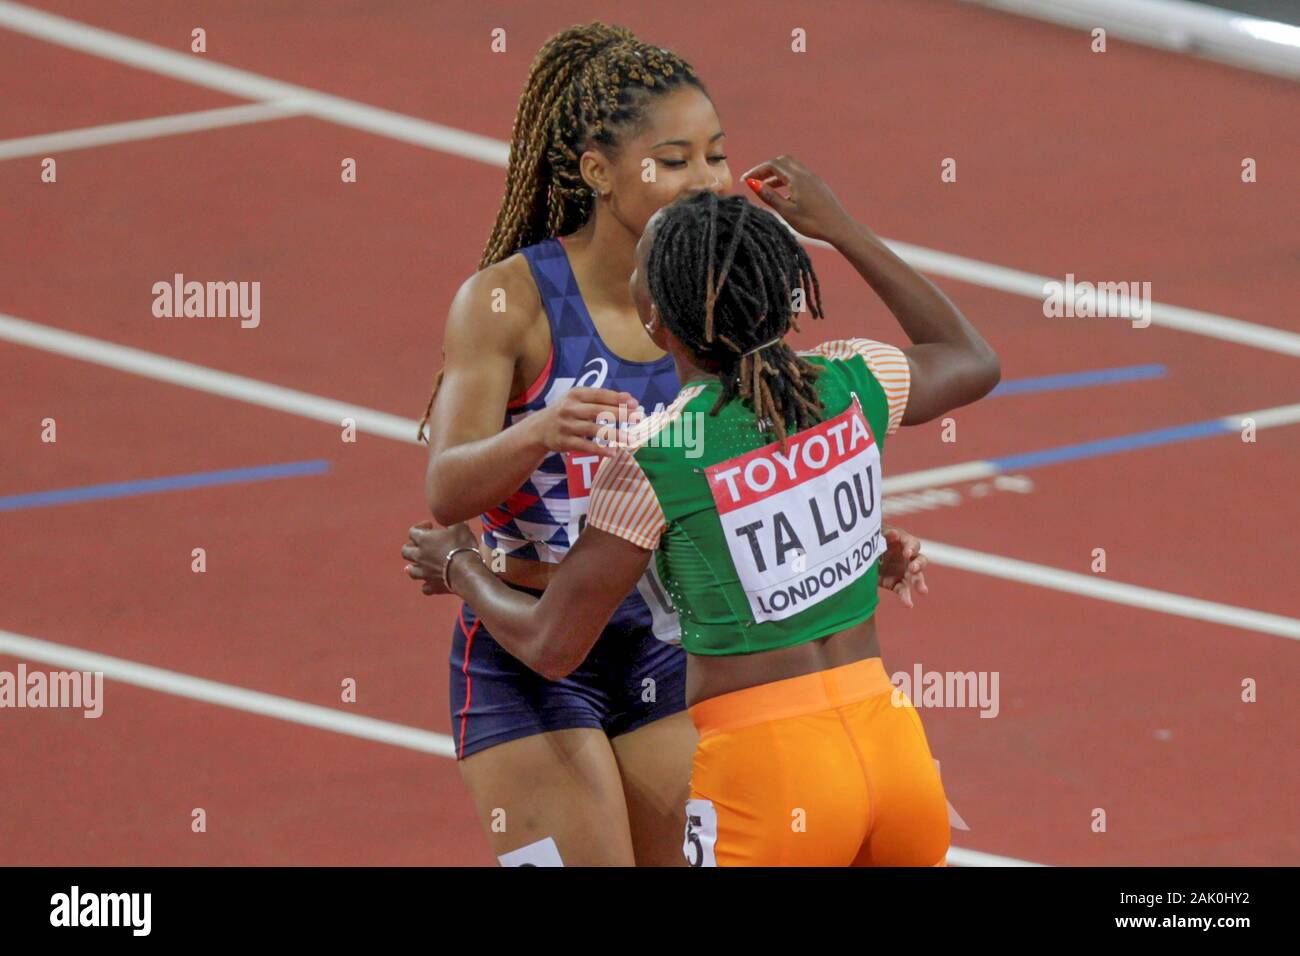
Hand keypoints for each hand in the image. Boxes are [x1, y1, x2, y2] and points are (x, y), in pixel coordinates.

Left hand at [402, 521, 479, 594]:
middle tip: (421, 545)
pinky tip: (432, 582)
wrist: (466, 571)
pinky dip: (427, 585)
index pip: (412, 531)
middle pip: (405, 551)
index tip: (430, 526)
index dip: (420, 527)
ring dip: (413, 567)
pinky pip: (425, 588)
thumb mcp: (460, 527)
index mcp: (423, 540)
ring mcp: (424, 573)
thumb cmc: (462, 546)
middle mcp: (419, 556)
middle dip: (411, 547)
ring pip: (411, 571)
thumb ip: (453, 521)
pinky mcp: (432, 586)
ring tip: (419, 565)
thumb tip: (454, 516)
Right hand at [529, 386, 639, 458]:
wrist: (539, 428)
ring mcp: (567, 425)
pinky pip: (584, 446)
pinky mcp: (564, 441)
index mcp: (575, 394)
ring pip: (593, 429)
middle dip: (620, 414)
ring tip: (630, 439)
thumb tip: (628, 398)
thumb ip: (601, 398)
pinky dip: (599, 449)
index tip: (634, 403)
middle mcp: (570, 408)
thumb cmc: (566, 411)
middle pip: (598, 411)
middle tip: (638, 418)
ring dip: (613, 434)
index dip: (617, 398)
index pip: (599, 395)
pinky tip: (613, 452)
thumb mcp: (578, 399)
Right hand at [741, 155, 855, 244]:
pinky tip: (784, 195)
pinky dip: (787, 179)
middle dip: (766, 168)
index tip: (744, 181)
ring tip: (766, 188)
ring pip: (791, 167)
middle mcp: (806, 174)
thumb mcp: (787, 212)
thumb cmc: (812, 223)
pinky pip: (799, 175)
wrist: (839, 228)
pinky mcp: (818, 185)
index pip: (772, 165)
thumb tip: (753, 183)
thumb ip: (769, 196)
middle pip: (782, 161)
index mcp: (797, 178)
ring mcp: (814, 178)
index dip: (756, 171)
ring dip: (776, 174)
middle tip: (755, 180)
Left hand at [878, 526, 928, 608]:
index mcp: (903, 543)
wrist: (858, 555)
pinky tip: (908, 604)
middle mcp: (907, 558)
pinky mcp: (896, 583)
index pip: (913, 545)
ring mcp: (903, 571)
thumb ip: (885, 534)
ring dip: (919, 583)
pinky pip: (903, 591)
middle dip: (918, 565)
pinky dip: (906, 598)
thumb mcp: (876, 534)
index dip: (911, 548)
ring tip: (923, 591)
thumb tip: (895, 534)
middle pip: (920, 561)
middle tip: (912, 569)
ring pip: (915, 578)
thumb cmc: (871, 539)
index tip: (907, 553)